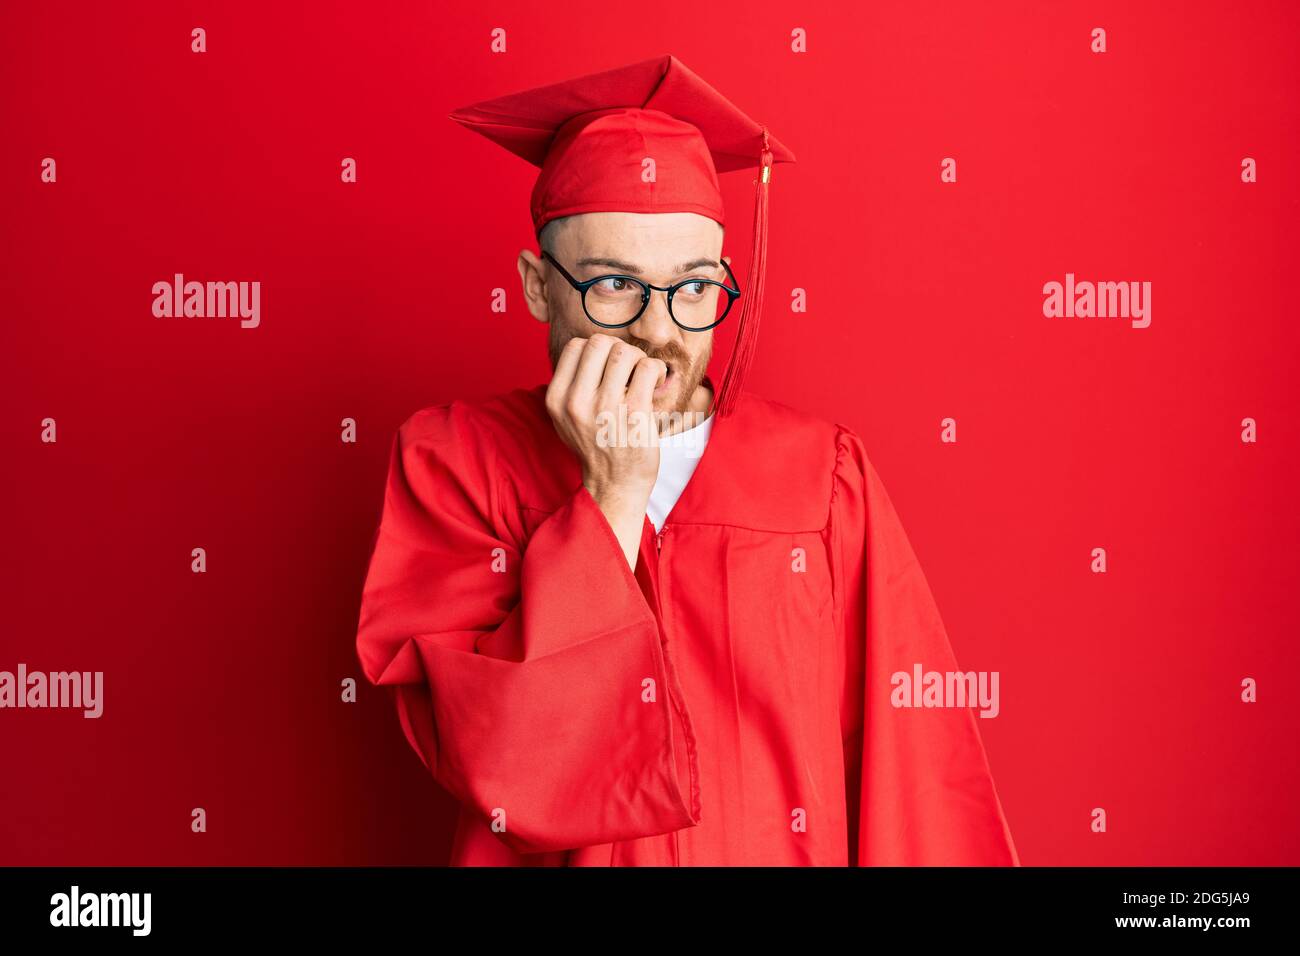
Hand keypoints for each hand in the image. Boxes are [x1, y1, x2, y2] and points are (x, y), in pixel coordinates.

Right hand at [546, 333, 666, 567]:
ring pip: (624, 352)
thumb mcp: (567, 418)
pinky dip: (656, 370)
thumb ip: (571, 385)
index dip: (596, 350)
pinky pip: (648, 367)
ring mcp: (605, 407)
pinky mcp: (634, 413)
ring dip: (639, 358)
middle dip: (618, 349)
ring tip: (641, 377)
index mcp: (557, 399)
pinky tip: (654, 384)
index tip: (608, 368)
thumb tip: (591, 348)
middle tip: (628, 370)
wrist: (615, 484)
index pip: (576, 347)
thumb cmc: (596, 446)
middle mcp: (576, 401)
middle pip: (599, 343)